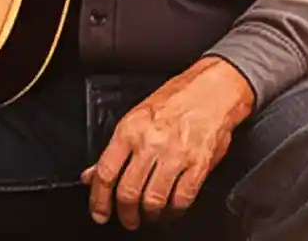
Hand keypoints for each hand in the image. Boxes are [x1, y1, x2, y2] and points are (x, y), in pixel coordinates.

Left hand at [80, 57, 254, 229]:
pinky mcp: (199, 165)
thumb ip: (115, 149)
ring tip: (148, 216)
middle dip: (125, 214)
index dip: (99, 200)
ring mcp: (176, 155)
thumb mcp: (138, 117)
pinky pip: (181, 199)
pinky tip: (170, 211)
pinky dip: (173, 212)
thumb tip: (93, 174)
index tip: (99, 212)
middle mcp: (151, 143)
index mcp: (130, 129)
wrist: (214, 89)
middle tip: (127, 219)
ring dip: (149, 216)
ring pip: (153, 200)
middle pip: (128, 192)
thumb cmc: (177, 99)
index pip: (106, 173)